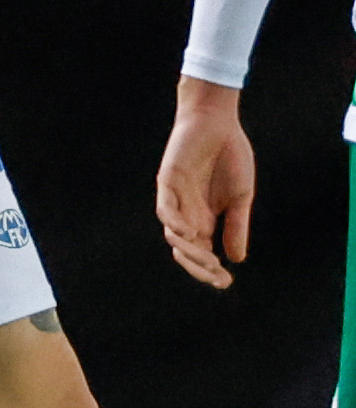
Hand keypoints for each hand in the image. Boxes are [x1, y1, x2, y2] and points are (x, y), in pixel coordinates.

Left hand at [159, 75, 258, 289]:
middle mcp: (187, 213)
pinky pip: (165, 207)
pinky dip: (174, 221)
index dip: (210, 270)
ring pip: (174, 233)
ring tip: (206, 258)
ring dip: (188, 248)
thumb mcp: (240, 197)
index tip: (226, 283)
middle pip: (186, 249)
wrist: (217, 124)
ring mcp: (175, 198)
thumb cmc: (229, 158)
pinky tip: (189, 231)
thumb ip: (236, 226)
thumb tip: (237, 260)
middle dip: (199, 266)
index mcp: (204, 219)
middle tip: (216, 275)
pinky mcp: (167, 182)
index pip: (203, 253)